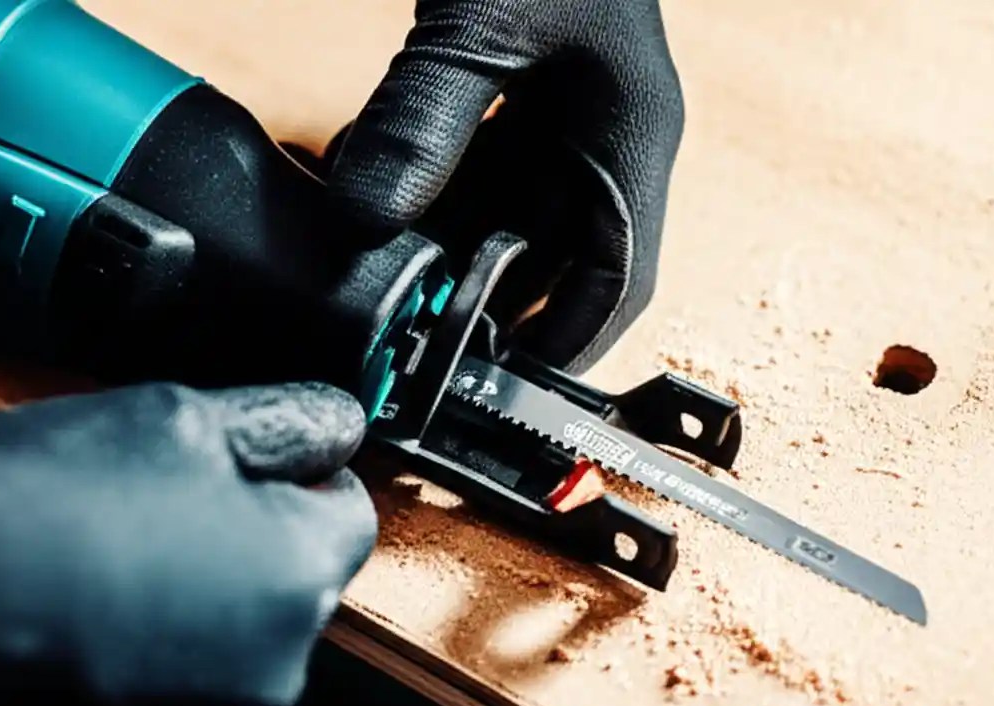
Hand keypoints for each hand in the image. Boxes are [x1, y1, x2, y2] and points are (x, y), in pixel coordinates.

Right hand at [0, 382, 375, 705]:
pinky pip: (195, 666)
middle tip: (162, 495)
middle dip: (247, 528)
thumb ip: (285, 420)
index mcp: (299, 574)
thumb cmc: (34, 509)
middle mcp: (280, 662)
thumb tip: (338, 423)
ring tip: (115, 548)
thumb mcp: (176, 416)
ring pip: (242, 621)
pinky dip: (166, 635)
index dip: (299, 469)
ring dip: (204, 583)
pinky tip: (102, 599)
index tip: (244, 459)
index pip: (349, 508)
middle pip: (296, 572)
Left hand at [326, 0, 684, 372]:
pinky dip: (419, 181)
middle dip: (475, 290)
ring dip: (437, 238)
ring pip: (498, 213)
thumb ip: (424, 121)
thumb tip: (365, 218)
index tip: (497, 382)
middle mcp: (599, 140)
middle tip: (406, 321)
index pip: (615, 281)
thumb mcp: (485, 27)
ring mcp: (557, 117)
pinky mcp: (514, 90)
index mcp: (631, 140)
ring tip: (373, 259)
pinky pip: (468, 161)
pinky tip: (363, 181)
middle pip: (545, 258)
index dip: (564, 345)